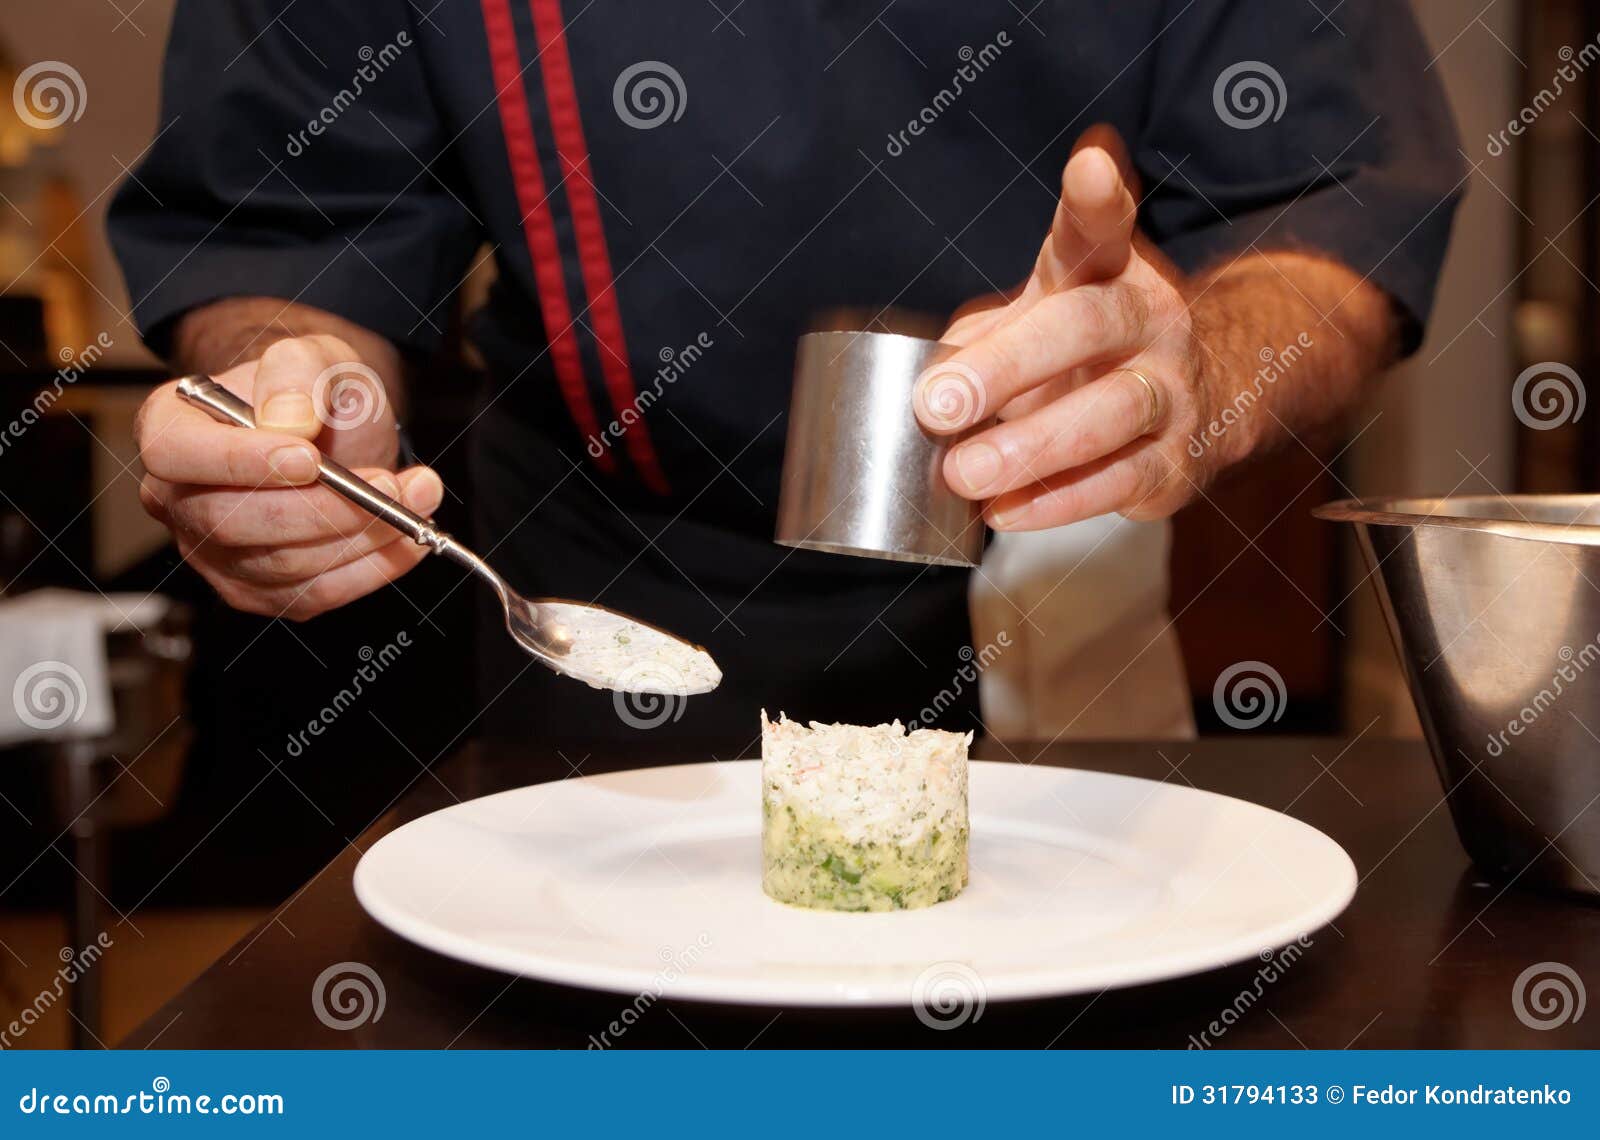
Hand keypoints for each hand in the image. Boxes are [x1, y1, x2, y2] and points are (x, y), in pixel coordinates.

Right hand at [136, 334, 442, 619]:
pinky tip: (407, 534)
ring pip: (282, 566)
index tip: (309, 457)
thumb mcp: (311, 355)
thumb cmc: (312, 392)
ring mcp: (215, 554)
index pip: (176, 454)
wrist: (337, 430)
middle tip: (388, 485)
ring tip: (416, 495)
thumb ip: (296, 373)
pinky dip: (372, 568)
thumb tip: (289, 422)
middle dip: (320, 510)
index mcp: (170, 429)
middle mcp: (178, 499)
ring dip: (360, 537)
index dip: (240, 462)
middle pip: (231, 523)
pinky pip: (315, 593)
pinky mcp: (261, 590)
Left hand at [916, 126, 1212, 529]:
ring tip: (964, 473)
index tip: (1091, 166)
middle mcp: (1150, 318)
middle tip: (938, 403)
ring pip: (1110, 413)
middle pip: (1087, 327)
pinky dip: (1057, 501)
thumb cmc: (1087, 350)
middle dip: (1007, 365)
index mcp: (1106, 270)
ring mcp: (1172, 388)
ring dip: (1030, 447)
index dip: (1097, 197)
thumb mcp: (1039, 317)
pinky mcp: (1178, 459)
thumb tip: (925, 384)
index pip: (1102, 225)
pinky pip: (1119, 481)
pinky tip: (1003, 511)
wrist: (1206, 397)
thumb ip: (981, 338)